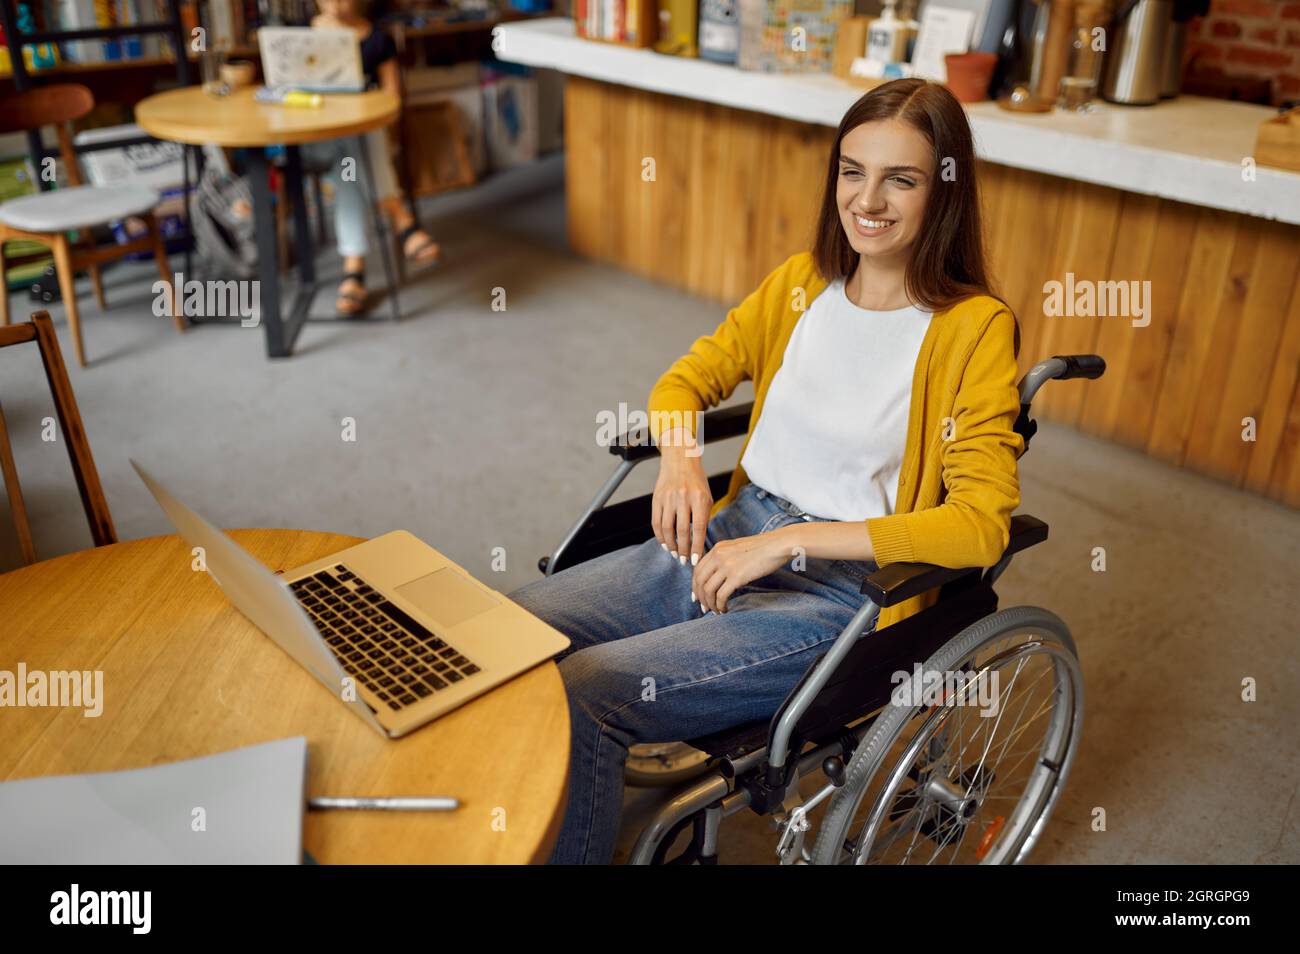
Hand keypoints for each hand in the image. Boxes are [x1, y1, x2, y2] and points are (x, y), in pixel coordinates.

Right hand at [651, 427, 711, 564]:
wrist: (679, 460)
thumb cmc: (696, 481)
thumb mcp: (706, 497)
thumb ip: (703, 517)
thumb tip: (698, 543)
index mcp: (700, 498)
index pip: (699, 528)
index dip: (696, 547)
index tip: (695, 561)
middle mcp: (684, 498)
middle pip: (682, 531)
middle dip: (683, 550)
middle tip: (684, 561)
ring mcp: (668, 498)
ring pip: (667, 529)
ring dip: (670, 545)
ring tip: (675, 554)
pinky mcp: (656, 498)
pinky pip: (656, 522)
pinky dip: (659, 536)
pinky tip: (664, 543)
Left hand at [692, 527, 797, 613]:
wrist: (777, 545)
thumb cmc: (763, 548)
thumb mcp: (737, 548)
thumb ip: (725, 558)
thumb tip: (719, 577)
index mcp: (717, 548)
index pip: (698, 569)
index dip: (695, 586)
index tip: (697, 597)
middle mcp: (718, 556)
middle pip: (699, 580)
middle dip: (700, 597)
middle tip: (704, 608)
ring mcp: (727, 566)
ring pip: (708, 590)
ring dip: (710, 603)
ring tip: (716, 611)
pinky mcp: (737, 576)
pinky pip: (721, 595)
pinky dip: (720, 605)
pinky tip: (725, 609)